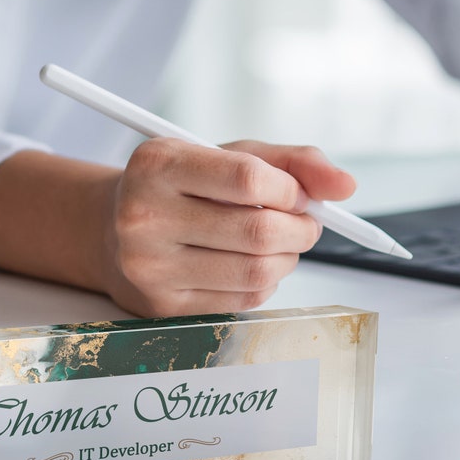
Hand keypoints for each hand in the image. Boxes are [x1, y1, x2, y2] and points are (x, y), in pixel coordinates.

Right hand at [101, 139, 355, 316]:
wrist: (112, 228)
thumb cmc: (182, 185)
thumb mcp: (227, 154)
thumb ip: (291, 161)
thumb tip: (347, 185)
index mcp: (159, 163)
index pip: (248, 179)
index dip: (290, 190)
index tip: (298, 194)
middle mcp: (145, 214)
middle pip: (258, 232)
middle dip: (301, 229)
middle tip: (306, 223)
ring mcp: (150, 265)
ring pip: (256, 271)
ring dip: (289, 259)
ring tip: (283, 243)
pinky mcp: (161, 305)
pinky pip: (242, 299)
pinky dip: (265, 281)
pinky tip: (254, 263)